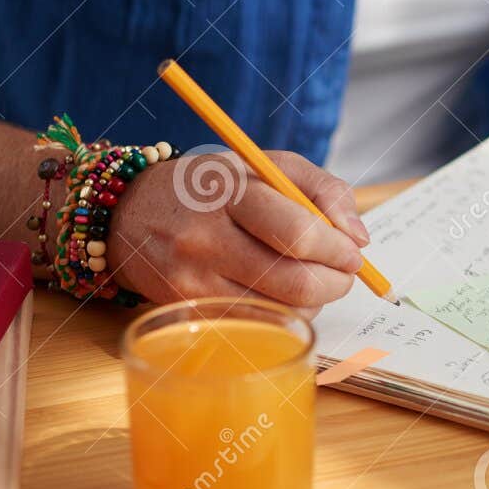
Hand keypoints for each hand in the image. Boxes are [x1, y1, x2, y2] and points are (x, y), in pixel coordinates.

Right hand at [106, 149, 370, 311]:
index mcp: (230, 191)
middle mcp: (205, 237)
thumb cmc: (213, 187)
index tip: (353, 254)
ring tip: (310, 280)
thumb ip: (324, 190)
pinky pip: (255, 324)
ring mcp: (192, 278)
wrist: (129, 212)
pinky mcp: (187, 308)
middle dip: (334, 284)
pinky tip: (281, 294)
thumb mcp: (267, 165)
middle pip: (293, 282)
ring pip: (279, 311)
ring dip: (312, 303)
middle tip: (342, 275)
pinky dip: (282, 315)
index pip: (298, 233)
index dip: (337, 251)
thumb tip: (358, 237)